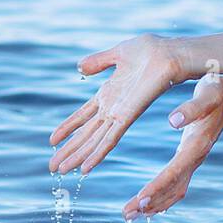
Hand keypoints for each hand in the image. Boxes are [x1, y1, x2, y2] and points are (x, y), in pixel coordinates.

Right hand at [49, 33, 183, 175]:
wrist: (170, 52)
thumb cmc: (152, 51)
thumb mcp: (118, 54)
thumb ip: (98, 61)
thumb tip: (80, 66)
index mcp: (109, 94)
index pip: (83, 116)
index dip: (68, 128)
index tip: (52, 141)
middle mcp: (113, 108)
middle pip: (85, 134)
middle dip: (69, 150)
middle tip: (52, 167)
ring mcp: (120, 114)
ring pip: (93, 141)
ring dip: (77, 157)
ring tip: (60, 171)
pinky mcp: (128, 117)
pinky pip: (110, 140)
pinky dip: (97, 154)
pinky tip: (86, 168)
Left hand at [122, 73, 222, 219]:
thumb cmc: (216, 93)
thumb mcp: (206, 95)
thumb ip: (192, 108)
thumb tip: (173, 120)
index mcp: (196, 146)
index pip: (174, 172)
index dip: (157, 187)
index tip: (140, 200)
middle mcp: (195, 158)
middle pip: (172, 189)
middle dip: (149, 204)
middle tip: (126, 215)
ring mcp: (193, 161)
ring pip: (173, 192)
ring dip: (153, 205)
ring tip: (131, 216)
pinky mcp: (189, 159)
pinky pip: (175, 185)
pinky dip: (161, 197)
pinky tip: (148, 205)